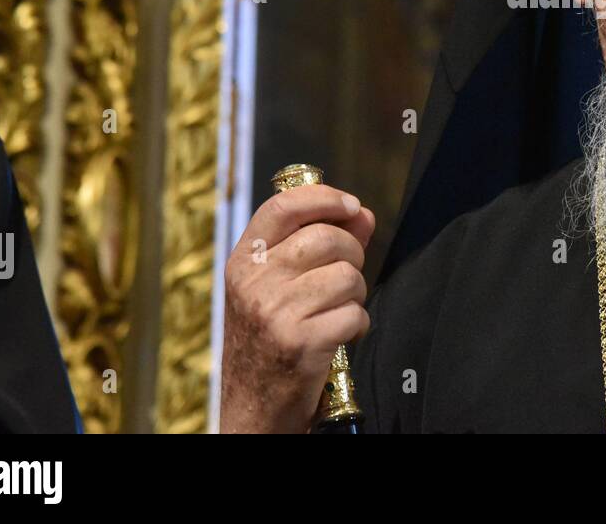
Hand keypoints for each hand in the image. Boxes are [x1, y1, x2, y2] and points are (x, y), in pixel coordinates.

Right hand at [220, 184, 375, 432]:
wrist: (251, 408)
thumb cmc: (268, 342)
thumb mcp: (275, 288)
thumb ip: (317, 244)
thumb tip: (361, 215)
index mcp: (243, 262)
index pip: (283, 206)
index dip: (325, 197)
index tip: (351, 206)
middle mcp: (254, 283)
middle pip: (327, 238)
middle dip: (352, 255)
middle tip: (343, 279)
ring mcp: (275, 313)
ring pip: (347, 276)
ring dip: (356, 294)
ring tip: (337, 311)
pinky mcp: (300, 344)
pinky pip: (354, 314)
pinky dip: (357, 325)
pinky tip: (339, 336)